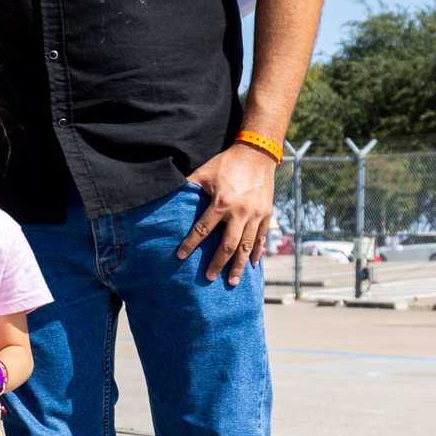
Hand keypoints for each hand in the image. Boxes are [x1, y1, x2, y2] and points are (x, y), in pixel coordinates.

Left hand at [177, 144, 278, 285]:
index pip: (202, 229)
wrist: (257, 154)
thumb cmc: (226, 163)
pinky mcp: (267, 214)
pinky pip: (260, 238)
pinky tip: (252, 265)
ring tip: (231, 282)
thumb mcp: (204, 172)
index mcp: (222, 202)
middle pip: (227, 245)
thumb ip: (189, 187)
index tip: (180, 257)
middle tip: (208, 277)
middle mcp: (240, 212)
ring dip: (238, 266)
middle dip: (217, 264)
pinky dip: (256, 253)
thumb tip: (168, 197)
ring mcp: (256, 215)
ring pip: (246, 247)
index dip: (190, 244)